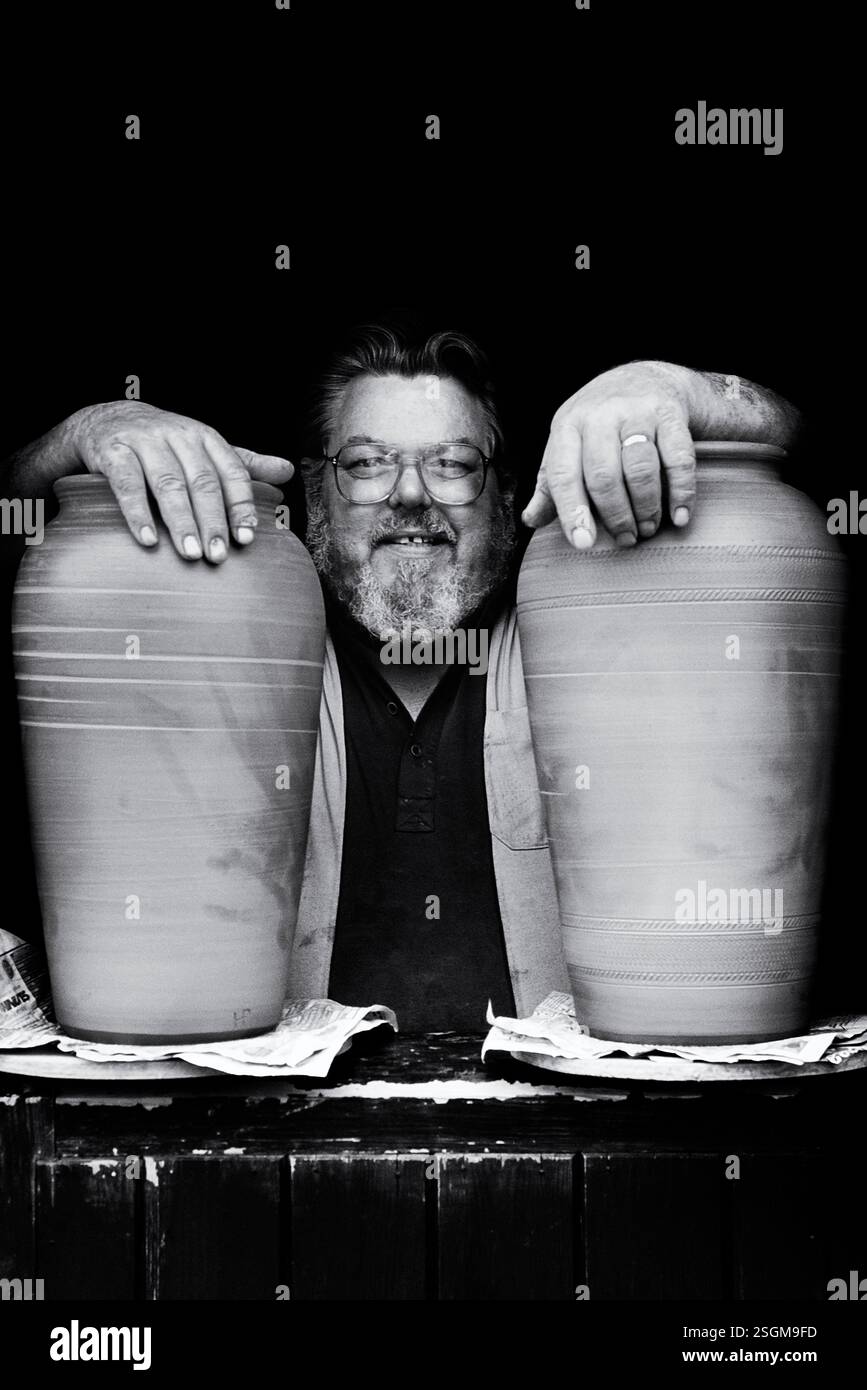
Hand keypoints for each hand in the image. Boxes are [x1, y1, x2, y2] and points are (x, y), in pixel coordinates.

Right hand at [68, 401, 293, 561]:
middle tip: (218, 556)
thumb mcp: (204, 448)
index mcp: (205, 436)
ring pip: (167, 484)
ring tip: (191, 554)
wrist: (103, 420)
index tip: (247, 538)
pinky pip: (127, 485)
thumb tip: (288, 471)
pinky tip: (148, 540)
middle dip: (213, 521)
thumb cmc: (163, 443)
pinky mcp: (112, 452)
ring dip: (181, 522)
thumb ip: (243, 463)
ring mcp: (143, 442)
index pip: (230, 471)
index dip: (240, 505)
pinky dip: (138, 513)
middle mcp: (177, 435)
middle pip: (201, 481)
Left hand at [522, 362, 696, 548]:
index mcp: (568, 426)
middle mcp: (600, 415)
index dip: (573, 511)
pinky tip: (679, 516)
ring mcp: (637, 412)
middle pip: (603, 474)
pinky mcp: (671, 415)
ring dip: (646, 506)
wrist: (645, 377)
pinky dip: (681, 491)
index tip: (583, 542)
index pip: (563, 474)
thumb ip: (550, 484)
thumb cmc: (599, 424)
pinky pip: (678, 458)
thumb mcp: (568, 445)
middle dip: (615, 515)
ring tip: (648, 528)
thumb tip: (531, 520)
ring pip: (640, 468)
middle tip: (626, 539)